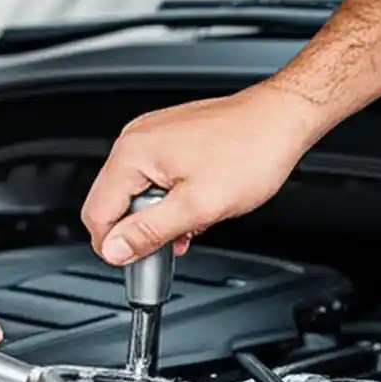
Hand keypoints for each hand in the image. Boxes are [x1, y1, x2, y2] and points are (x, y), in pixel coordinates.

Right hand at [82, 81, 329, 265]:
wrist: (283, 119)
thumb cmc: (252, 151)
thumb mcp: (198, 206)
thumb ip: (150, 231)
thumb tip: (115, 250)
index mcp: (133, 153)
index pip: (96, 213)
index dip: (115, 246)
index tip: (138, 262)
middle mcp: (137, 139)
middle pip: (116, 202)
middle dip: (144, 229)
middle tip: (178, 241)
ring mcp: (155, 135)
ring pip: (140, 192)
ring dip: (164, 215)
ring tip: (198, 220)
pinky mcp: (174, 137)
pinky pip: (159, 177)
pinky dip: (176, 198)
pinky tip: (201, 205)